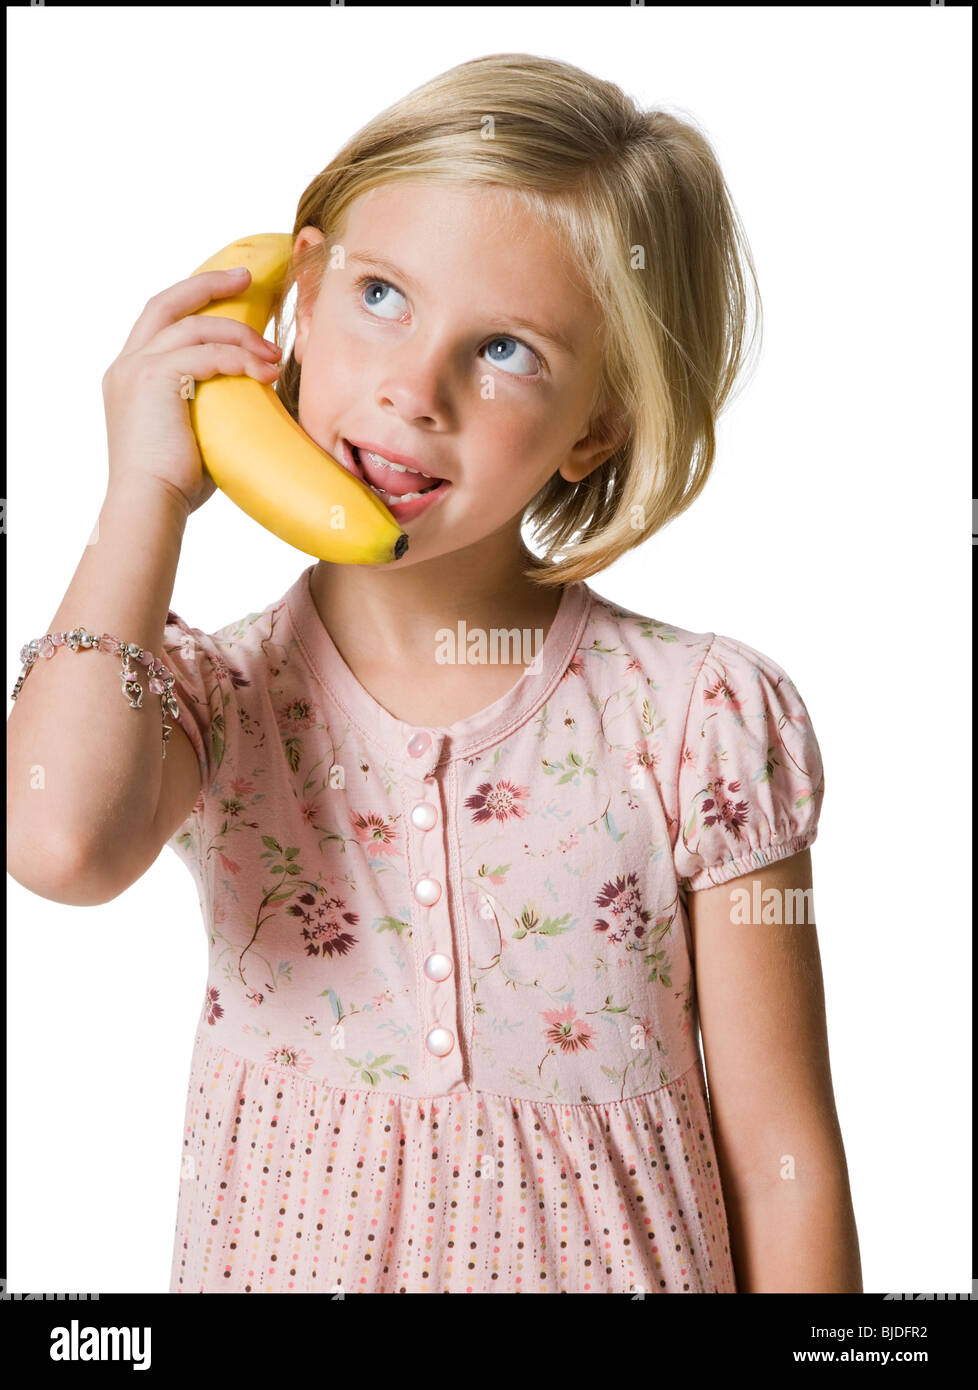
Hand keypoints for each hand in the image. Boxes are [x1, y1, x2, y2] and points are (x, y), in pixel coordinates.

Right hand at [100, 267, 282, 515]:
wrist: (149, 505)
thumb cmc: (173, 485)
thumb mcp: (191, 434)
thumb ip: (208, 406)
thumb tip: (252, 398)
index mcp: (129, 377)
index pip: (160, 322)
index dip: (193, 302)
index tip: (230, 293)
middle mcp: (126, 366)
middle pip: (166, 302)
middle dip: (208, 284)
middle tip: (247, 277)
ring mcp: (136, 370)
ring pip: (193, 326)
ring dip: (239, 333)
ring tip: (273, 351)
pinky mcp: (154, 379)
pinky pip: (206, 353)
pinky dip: (239, 357)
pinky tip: (265, 371)